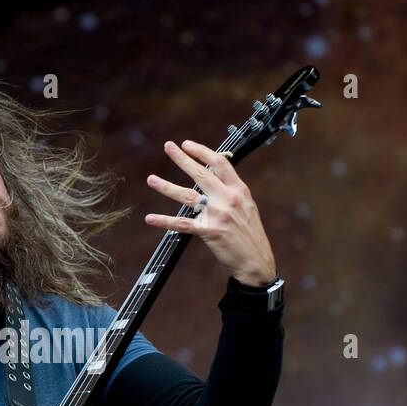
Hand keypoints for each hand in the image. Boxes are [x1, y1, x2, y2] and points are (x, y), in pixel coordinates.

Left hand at [145, 140, 276, 286]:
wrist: (256, 261)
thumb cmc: (250, 235)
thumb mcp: (247, 206)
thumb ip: (231, 190)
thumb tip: (215, 176)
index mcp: (239, 190)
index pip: (220, 163)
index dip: (202, 151)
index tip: (187, 144)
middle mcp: (229, 199)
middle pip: (201, 174)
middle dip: (182, 159)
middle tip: (168, 147)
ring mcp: (219, 215)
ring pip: (187, 196)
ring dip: (166, 187)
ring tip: (151, 179)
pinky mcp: (209, 232)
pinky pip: (182, 224)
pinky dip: (164, 221)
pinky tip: (150, 218)